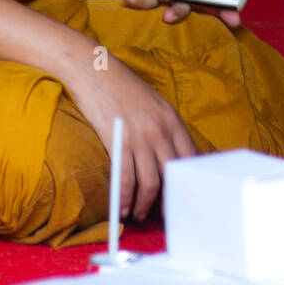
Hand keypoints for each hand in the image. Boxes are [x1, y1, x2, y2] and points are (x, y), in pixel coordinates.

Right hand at [64, 44, 196, 220]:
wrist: (93, 69)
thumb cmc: (120, 85)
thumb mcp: (152, 102)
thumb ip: (164, 127)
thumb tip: (168, 155)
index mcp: (171, 119)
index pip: (190, 158)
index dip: (188, 182)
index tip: (185, 196)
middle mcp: (160, 130)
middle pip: (172, 175)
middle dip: (170, 200)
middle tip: (166, 215)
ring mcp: (139, 137)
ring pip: (150, 183)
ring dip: (146, 205)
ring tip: (140, 214)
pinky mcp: (118, 141)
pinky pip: (126, 178)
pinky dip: (125, 198)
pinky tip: (123, 206)